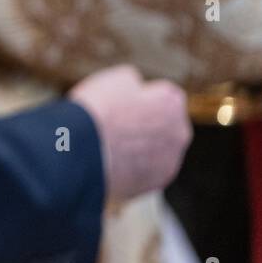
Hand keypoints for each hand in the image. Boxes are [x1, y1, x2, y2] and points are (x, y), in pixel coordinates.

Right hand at [69, 64, 190, 203]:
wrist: (81, 153)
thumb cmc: (96, 113)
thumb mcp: (113, 79)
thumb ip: (133, 82)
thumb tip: (135, 87)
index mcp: (172, 101)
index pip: (162, 95)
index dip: (139, 99)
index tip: (120, 105)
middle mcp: (180, 131)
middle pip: (163, 125)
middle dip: (144, 126)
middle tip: (114, 127)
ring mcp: (171, 160)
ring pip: (156, 151)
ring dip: (139, 149)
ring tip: (108, 148)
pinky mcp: (156, 183)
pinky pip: (146, 172)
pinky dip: (132, 169)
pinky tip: (110, 164)